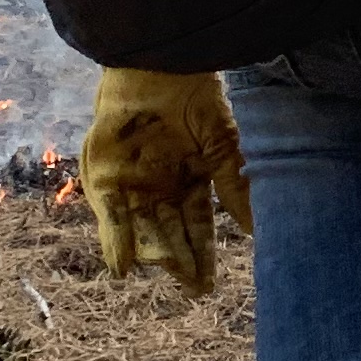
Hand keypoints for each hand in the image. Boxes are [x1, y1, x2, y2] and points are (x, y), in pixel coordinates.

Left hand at [81, 68, 250, 295]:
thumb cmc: (195, 99)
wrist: (158, 68)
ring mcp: (130, 183)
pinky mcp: (104, 177)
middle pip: (170, 233)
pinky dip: (115, 240)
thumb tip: (256, 227)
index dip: (203, 253)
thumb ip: (235, 186)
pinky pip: (110, 215)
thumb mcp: (223, 145)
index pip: (197, 225)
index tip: (209, 283)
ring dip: (153, 254)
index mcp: (188, 178)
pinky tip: (123, 267)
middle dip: (182, 262)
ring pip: (142, 229)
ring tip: (168, 279)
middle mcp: (159, 186)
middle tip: (194, 292)